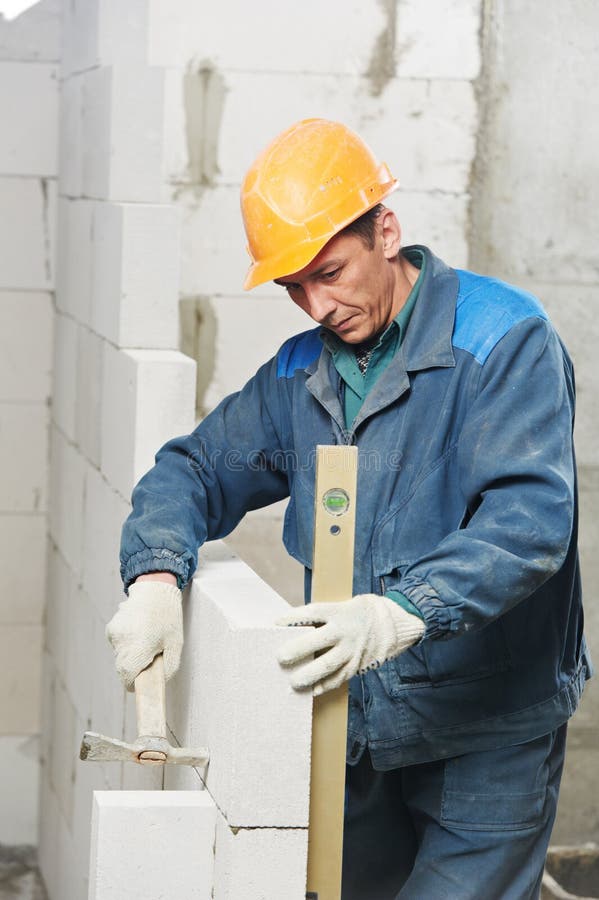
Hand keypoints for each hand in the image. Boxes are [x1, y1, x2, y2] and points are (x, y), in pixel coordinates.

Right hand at [106, 581, 182, 689]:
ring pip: (119, 657)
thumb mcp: (176, 644)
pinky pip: (117, 645)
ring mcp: (115, 634)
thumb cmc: (167, 617)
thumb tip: (158, 683)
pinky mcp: (111, 629)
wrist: (154, 589)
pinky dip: (126, 644)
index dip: (133, 684)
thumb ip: (168, 668)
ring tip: (145, 640)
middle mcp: (123, 642)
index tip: (140, 684)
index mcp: (139, 647)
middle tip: (149, 658)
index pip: (127, 677)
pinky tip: (138, 632)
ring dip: (130, 656)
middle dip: (134, 669)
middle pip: (122, 669)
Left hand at [276, 594, 424, 695]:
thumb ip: (324, 616)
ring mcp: (353, 650)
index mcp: (341, 611)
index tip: (275, 624)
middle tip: (280, 658)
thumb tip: (295, 627)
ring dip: (309, 675)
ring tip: (293, 682)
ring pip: (328, 665)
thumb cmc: (364, 612)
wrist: (397, 624)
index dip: (293, 618)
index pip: (313, 613)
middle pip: (318, 641)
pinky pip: (339, 678)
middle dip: (298, 650)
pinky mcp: (357, 665)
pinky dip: (325, 685)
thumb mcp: (346, 605)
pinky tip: (312, 690)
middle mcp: (346, 631)